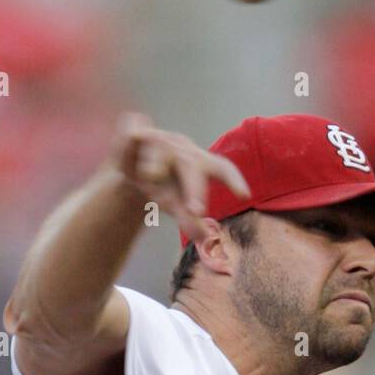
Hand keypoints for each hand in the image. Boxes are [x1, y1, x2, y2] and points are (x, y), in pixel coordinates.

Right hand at [108, 112, 250, 242]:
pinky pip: (135, 137)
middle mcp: (183, 148)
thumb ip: (191, 221)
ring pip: (158, 158)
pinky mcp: (138, 134)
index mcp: (200, 163)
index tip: (244, 194)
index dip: (233, 179)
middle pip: (191, 166)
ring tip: (148, 178)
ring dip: (153, 172)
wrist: (131, 169)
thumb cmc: (163, 186)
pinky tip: (131, 148)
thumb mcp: (178, 205)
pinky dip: (130, 146)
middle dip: (193, 188)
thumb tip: (207, 240)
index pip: (222, 168)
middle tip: (195, 211)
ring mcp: (161, 139)